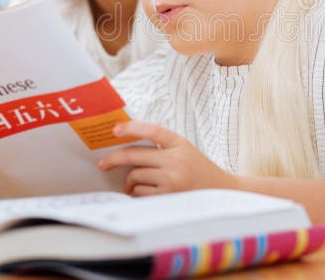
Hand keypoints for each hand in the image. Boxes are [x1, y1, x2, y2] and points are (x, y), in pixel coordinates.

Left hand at [97, 121, 236, 196]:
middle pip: (134, 155)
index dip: (131, 127)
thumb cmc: (198, 170)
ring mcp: (171, 180)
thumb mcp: (185, 150)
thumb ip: (161, 147)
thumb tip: (126, 153)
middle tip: (104, 163)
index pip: (152, 130)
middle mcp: (176, 160)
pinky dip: (136, 193)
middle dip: (114, 159)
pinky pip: (140, 192)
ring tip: (133, 183)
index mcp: (180, 143)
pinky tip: (143, 192)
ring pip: (135, 176)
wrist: (220, 192)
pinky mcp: (167, 197)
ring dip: (129, 180)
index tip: (115, 129)